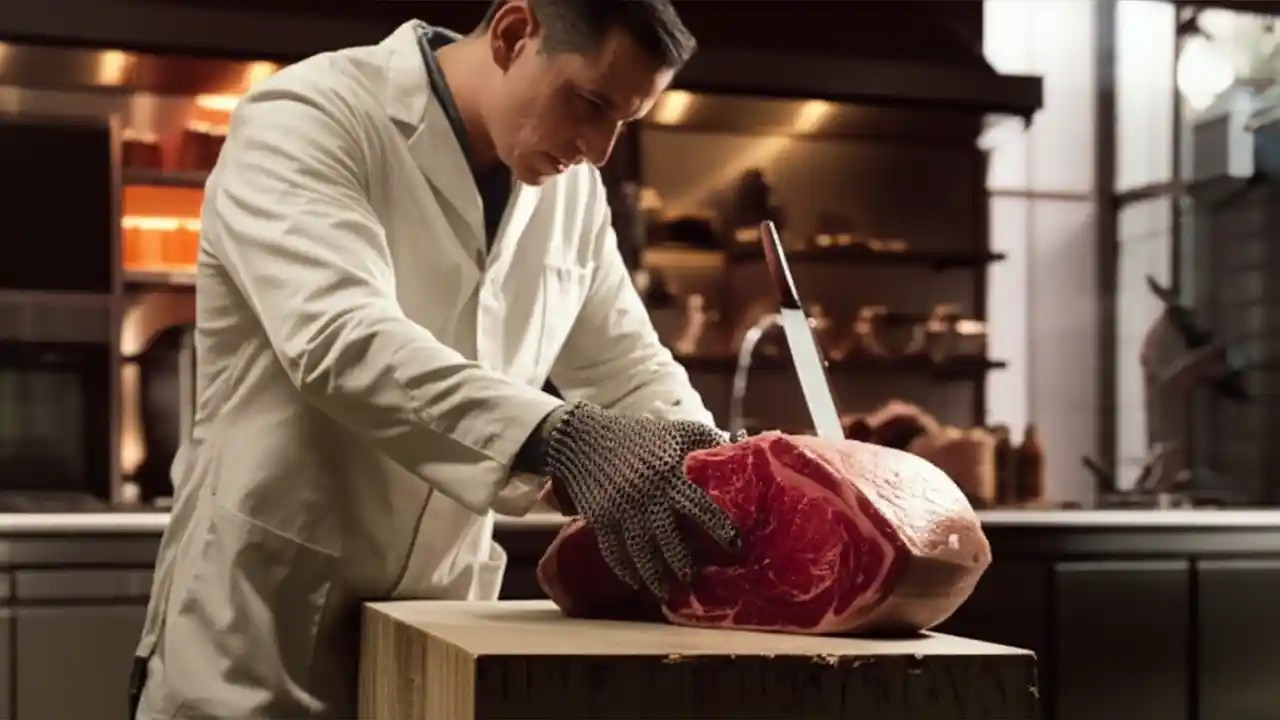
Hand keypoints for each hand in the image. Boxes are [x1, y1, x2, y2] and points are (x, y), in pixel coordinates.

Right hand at [538, 400, 740, 597]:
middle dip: (683, 564)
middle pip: (669, 540)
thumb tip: (740, 444)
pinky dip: (625, 570)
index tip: (735, 546)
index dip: (718, 528)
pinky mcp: (600, 518)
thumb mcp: (678, 431)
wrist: (585, 437)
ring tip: (668, 593)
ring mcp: (621, 509)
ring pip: (641, 552)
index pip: (699, 506)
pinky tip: (636, 582)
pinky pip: (614, 551)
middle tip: (695, 580)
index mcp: (669, 475)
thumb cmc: (640, 435)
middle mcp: (647, 495)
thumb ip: (708, 440)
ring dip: (655, 576)